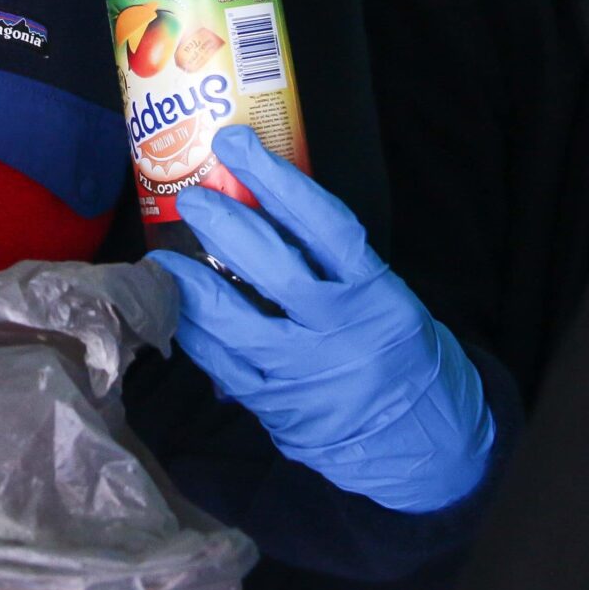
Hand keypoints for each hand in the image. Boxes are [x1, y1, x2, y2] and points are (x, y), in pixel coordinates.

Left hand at [149, 127, 496, 513]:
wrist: (424, 445)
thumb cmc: (400, 353)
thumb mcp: (387, 298)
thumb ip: (333, 265)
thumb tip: (264, 207)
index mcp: (375, 293)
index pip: (324, 225)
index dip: (277, 180)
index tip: (237, 144)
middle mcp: (341, 331)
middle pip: (275, 270)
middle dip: (227, 227)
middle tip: (193, 198)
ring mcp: (307, 375)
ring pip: (238, 324)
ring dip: (194, 288)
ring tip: (164, 260)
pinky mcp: (279, 412)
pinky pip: (226, 370)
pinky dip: (198, 338)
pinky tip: (178, 313)